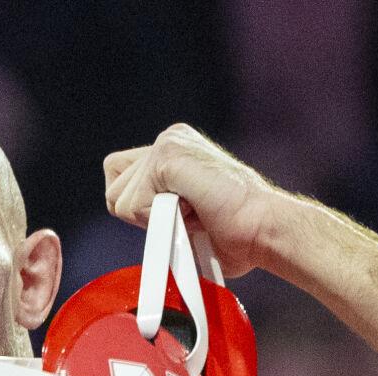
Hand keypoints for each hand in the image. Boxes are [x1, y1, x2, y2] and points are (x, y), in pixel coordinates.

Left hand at [103, 124, 280, 278]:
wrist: (263, 230)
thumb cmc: (237, 235)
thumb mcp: (186, 217)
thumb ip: (159, 210)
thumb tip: (147, 230)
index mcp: (174, 150)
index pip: (119, 180)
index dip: (139, 210)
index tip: (175, 219)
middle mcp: (169, 139)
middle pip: (114, 191)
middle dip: (143, 217)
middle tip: (186, 218)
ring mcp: (168, 144)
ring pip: (120, 200)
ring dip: (153, 221)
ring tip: (194, 215)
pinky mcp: (168, 156)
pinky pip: (135, 203)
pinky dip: (158, 220)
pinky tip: (192, 212)